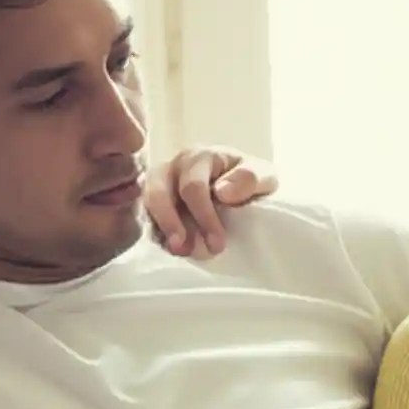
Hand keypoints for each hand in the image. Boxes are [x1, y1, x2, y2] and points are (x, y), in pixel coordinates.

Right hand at [143, 146, 277, 258]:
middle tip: (185, 250)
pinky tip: (168, 249)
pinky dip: (154, 233)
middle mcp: (175, 167)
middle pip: (159, 191)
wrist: (244, 189)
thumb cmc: (251, 181)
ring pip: (147, 202)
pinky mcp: (155, 203)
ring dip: (160, 229)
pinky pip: (145, 216)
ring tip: (177, 251)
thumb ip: (249, 178)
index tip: (217, 243)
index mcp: (200, 157)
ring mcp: (161, 183)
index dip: (203, 216)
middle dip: (172, 223)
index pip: (192, 186)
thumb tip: (222, 192)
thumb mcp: (263, 175)